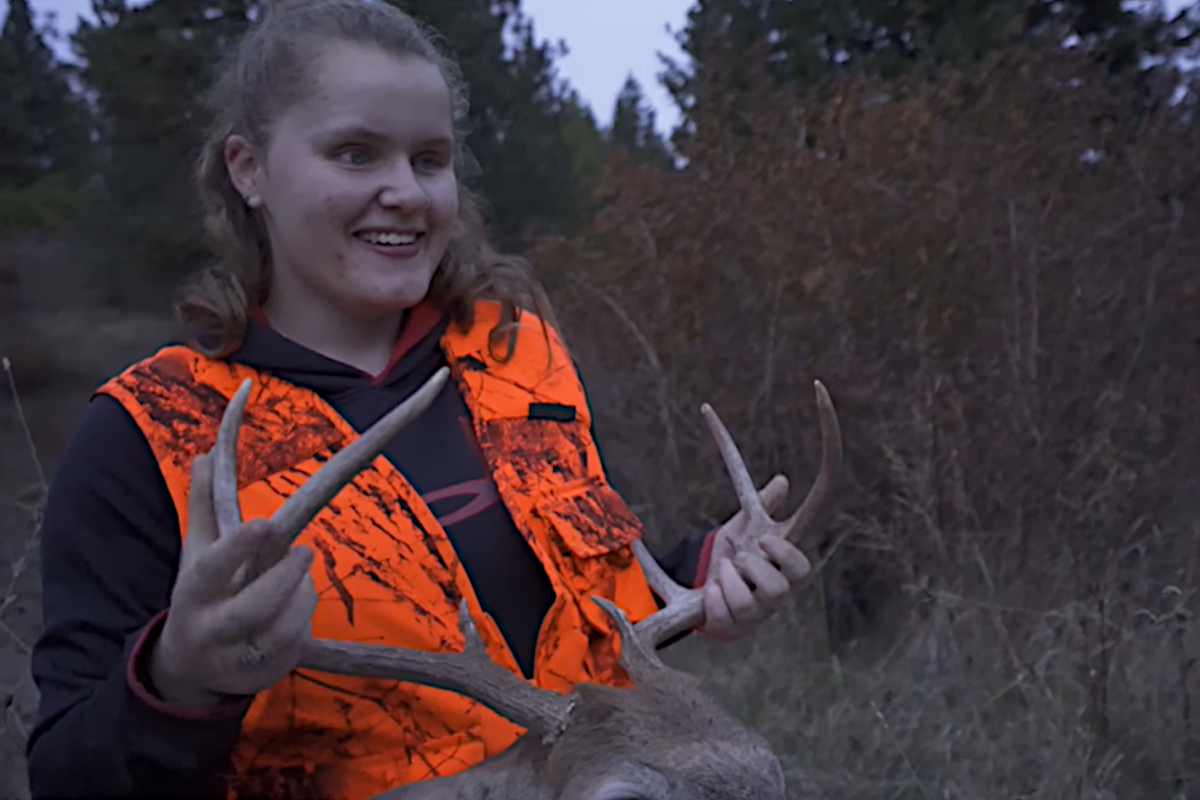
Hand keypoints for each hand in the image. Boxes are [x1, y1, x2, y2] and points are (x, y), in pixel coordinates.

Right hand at [150, 452, 317, 709]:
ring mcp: (237, 660)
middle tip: (306, 551)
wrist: (189, 667)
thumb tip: (206, 454)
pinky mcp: (263, 676)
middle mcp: (209, 631)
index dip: (237, 548)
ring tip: (300, 578)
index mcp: (192, 594)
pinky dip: (303, 622)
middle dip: (283, 580)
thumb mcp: (197, 553)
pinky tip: (296, 609)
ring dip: (301, 599)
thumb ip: (205, 505)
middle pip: (252, 610)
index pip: (211, 570)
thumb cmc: (203, 595)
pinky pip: (296, 647)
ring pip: (283, 630)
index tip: (264, 524)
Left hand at [700, 474, 811, 639]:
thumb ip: (764, 505)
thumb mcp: (745, 527)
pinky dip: (713, 599)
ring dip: (729, 581)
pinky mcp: (731, 627)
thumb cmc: (735, 553)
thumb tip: (782, 480)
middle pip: (778, 590)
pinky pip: (724, 618)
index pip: (800, 569)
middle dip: (755, 570)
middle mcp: (773, 598)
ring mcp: (753, 616)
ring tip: (721, 568)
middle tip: (739, 556)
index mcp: (782, 572)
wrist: (705, 580)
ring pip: (748, 605)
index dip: (785, 555)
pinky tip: (710, 590)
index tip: (763, 538)